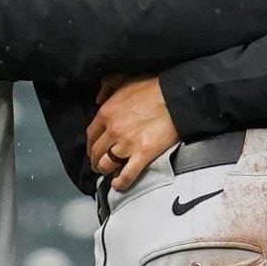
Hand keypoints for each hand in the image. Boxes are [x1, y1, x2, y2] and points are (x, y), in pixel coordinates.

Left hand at [86, 76, 179, 192]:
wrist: (175, 96)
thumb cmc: (154, 87)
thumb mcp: (125, 80)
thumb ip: (108, 89)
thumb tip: (99, 98)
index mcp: (107, 113)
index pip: (91, 135)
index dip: (90, 146)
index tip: (93, 150)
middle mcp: (113, 130)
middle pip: (97, 152)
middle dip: (96, 160)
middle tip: (98, 165)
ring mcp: (127, 144)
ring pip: (108, 164)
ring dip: (105, 171)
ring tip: (108, 173)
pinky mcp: (143, 154)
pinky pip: (127, 174)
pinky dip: (121, 182)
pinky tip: (118, 185)